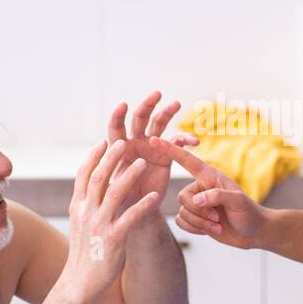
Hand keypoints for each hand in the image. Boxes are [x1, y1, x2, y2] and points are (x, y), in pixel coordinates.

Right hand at [60, 139, 162, 300]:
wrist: (80, 283)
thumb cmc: (85, 253)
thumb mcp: (81, 225)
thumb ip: (87, 205)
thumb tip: (92, 188)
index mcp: (78, 207)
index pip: (84, 175)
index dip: (94, 156)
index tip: (105, 140)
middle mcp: (86, 213)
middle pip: (98, 178)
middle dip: (111, 158)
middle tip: (125, 142)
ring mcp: (98, 225)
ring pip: (114, 194)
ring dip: (129, 176)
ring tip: (144, 162)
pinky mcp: (113, 239)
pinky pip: (130, 218)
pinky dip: (143, 205)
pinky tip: (155, 196)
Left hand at [105, 91, 198, 215]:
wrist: (139, 210)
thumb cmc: (120, 200)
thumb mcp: (112, 190)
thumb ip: (110, 177)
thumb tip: (108, 164)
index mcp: (118, 147)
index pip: (116, 127)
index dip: (118, 116)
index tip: (123, 105)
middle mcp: (134, 141)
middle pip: (140, 118)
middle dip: (147, 105)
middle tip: (156, 94)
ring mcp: (151, 145)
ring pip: (159, 123)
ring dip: (167, 112)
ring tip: (176, 104)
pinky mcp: (166, 154)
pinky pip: (177, 143)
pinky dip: (185, 140)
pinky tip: (194, 141)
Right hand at [151, 137, 266, 248]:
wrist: (253, 232)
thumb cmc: (249, 213)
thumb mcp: (238, 201)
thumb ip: (217, 196)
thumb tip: (197, 199)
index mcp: (210, 176)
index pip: (187, 160)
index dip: (170, 150)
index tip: (154, 140)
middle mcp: (200, 187)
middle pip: (183, 197)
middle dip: (199, 212)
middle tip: (217, 217)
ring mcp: (197, 203)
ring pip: (183, 212)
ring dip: (200, 223)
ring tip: (218, 225)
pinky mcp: (195, 218)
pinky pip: (181, 222)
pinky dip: (195, 229)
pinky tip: (210, 230)